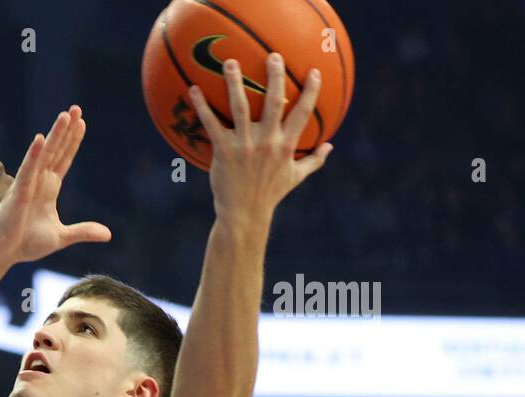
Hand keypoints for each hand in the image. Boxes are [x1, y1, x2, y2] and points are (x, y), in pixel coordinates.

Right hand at [0, 106, 111, 263]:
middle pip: (56, 150)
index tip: (82, 123)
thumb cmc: (25, 243)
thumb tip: (108, 234)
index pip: (64, 159)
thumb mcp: (61, 237)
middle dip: (66, 130)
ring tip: (65, 115)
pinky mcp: (18, 192)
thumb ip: (83, 231)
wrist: (2, 254)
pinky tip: (41, 139)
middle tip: (76, 108)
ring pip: (44, 154)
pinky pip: (27, 170)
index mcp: (48, 189)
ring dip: (55, 135)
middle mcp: (39, 182)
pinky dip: (34, 154)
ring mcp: (28, 184)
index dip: (73, 142)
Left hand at [188, 53, 331, 224]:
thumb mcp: (295, 177)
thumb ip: (314, 160)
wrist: (244, 214)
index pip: (303, 113)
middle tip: (273, 55)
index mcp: (286, 145)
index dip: (310, 91)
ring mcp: (244, 145)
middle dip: (275, 76)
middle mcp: (267, 141)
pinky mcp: (223, 151)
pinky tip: (193, 90)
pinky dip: (201, 106)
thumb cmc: (269, 194)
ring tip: (230, 62)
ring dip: (234, 83)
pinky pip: (211, 124)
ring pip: (239, 107)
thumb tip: (331, 146)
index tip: (314, 71)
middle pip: (273, 102)